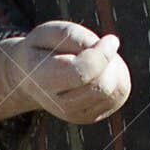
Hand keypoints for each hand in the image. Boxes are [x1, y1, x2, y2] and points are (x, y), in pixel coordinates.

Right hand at [12, 21, 130, 124]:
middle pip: (101, 85)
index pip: (81, 73)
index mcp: (43, 78)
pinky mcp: (89, 117)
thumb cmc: (42, 49)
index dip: (102, 55)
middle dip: (109, 61)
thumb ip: (75, 36)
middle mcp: (58, 104)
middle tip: (99, 47)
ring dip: (115, 68)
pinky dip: (118, 78)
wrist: (30, 77)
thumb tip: (108, 47)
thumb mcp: (50, 32)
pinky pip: (119, 95)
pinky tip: (102, 70)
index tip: (110, 39)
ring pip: (114, 91)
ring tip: (97, 58)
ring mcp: (74, 115)